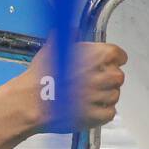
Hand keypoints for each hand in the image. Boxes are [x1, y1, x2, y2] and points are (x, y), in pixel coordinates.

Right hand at [12, 40, 127, 131]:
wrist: (30, 102)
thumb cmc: (39, 76)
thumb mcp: (52, 49)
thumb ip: (68, 39)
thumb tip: (73, 32)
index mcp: (96, 55)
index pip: (118, 55)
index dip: (114, 59)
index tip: (110, 63)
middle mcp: (101, 75)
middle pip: (118, 77)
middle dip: (110, 79)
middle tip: (98, 82)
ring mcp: (99, 97)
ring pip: (114, 95)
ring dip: (106, 96)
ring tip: (91, 97)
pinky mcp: (95, 116)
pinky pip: (109, 113)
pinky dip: (103, 112)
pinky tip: (91, 110)